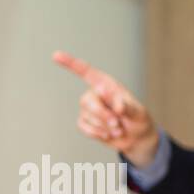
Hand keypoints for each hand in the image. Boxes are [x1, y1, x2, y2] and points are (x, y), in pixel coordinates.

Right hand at [53, 50, 159, 166]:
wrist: (137, 137)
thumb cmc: (137, 119)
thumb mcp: (137, 111)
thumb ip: (123, 103)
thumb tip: (105, 93)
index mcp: (107, 84)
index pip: (86, 72)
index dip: (70, 63)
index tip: (56, 55)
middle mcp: (95, 93)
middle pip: (87, 101)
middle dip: (103, 115)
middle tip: (117, 123)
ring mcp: (88, 108)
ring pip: (87, 116)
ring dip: (104, 126)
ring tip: (118, 129)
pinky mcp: (85, 122)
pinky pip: (84, 127)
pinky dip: (97, 133)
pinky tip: (108, 134)